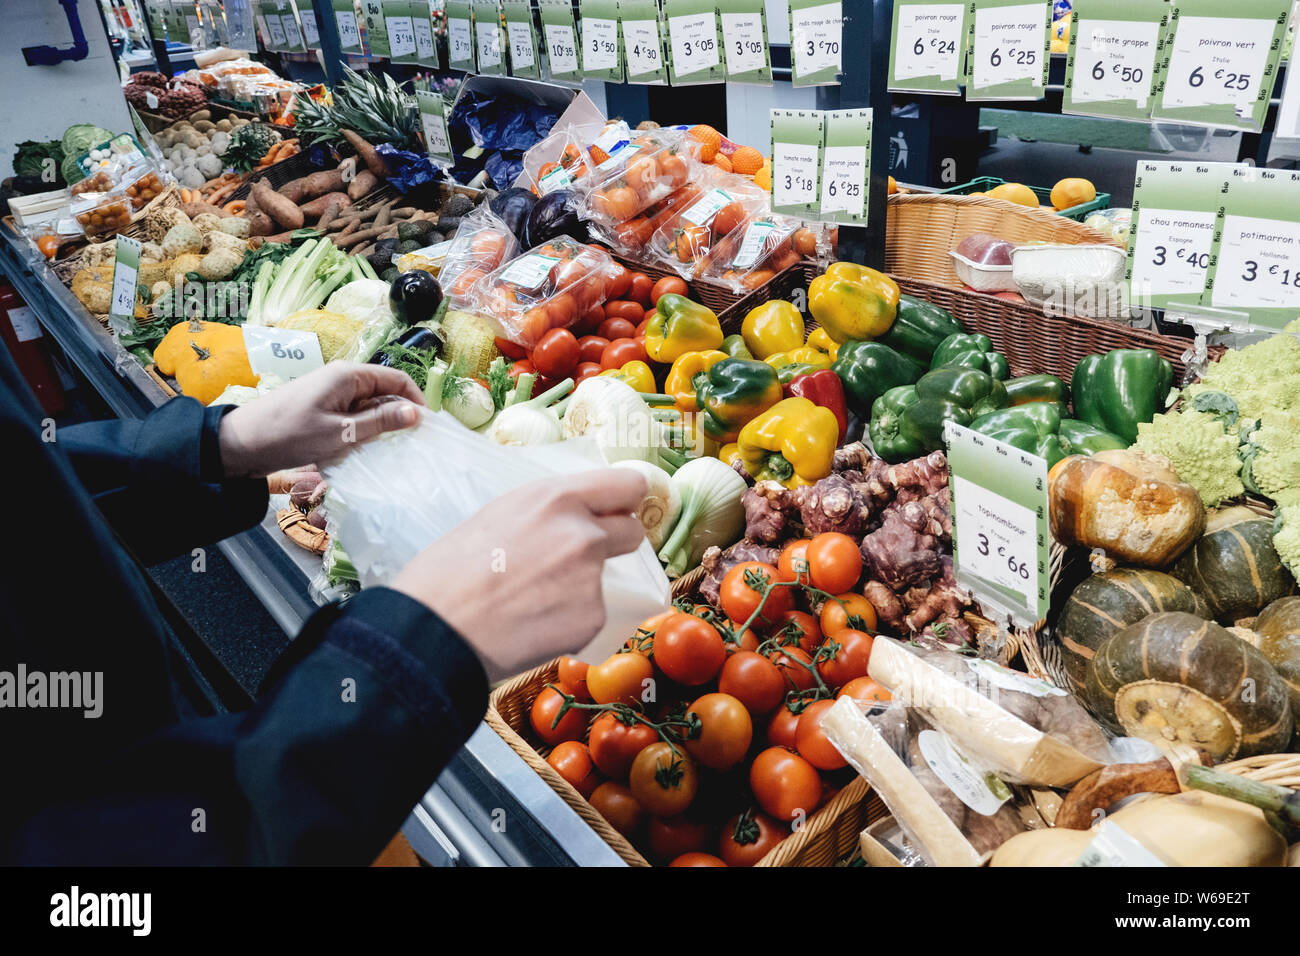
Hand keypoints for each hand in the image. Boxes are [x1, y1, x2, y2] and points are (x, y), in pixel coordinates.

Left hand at [219, 363, 423, 477]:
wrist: (241, 444)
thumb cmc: (289, 435)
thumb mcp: (340, 433)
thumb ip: (379, 423)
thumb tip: (416, 414)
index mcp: (349, 376)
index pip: (397, 379)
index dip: (416, 401)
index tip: (426, 429)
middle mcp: (342, 380)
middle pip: (384, 393)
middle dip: (399, 417)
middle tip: (410, 446)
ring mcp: (331, 396)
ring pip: (369, 409)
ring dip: (379, 429)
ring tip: (387, 453)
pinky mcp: (322, 411)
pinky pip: (352, 419)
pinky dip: (361, 434)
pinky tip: (362, 453)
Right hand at [391, 470, 647, 681]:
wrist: (434, 631)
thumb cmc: (448, 572)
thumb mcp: (500, 514)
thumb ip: (548, 513)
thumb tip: (576, 517)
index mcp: (557, 498)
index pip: (629, 484)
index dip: (625, 500)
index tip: (619, 511)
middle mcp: (584, 533)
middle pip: (632, 532)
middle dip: (612, 544)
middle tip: (574, 561)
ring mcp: (591, 578)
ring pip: (605, 579)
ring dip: (581, 588)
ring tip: (532, 601)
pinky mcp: (591, 618)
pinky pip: (591, 615)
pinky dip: (569, 622)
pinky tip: (532, 625)